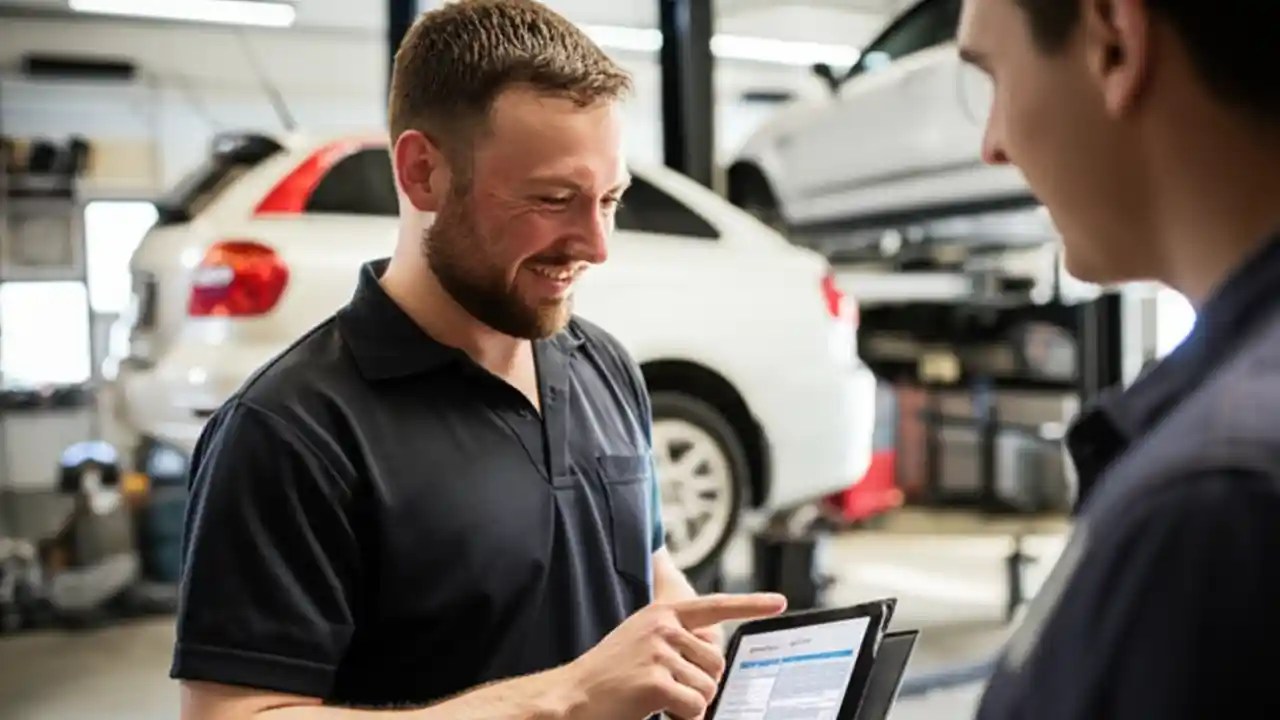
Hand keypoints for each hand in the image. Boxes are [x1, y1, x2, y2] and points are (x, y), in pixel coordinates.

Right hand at [561, 593, 786, 719]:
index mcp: (662, 613)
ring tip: (658, 699)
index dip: (750, 603)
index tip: (779, 602)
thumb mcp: (642, 640)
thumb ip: (675, 638)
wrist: (573, 696)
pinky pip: (694, 707)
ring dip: (691, 704)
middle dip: (702, 684)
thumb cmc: (609, 674)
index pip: (715, 605)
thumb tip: (713, 657)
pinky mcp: (656, 681)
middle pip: (717, 662)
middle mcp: (663, 626)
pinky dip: (682, 718)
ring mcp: (659, 652)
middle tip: (670, 691)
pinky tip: (656, 710)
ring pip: (708, 688)